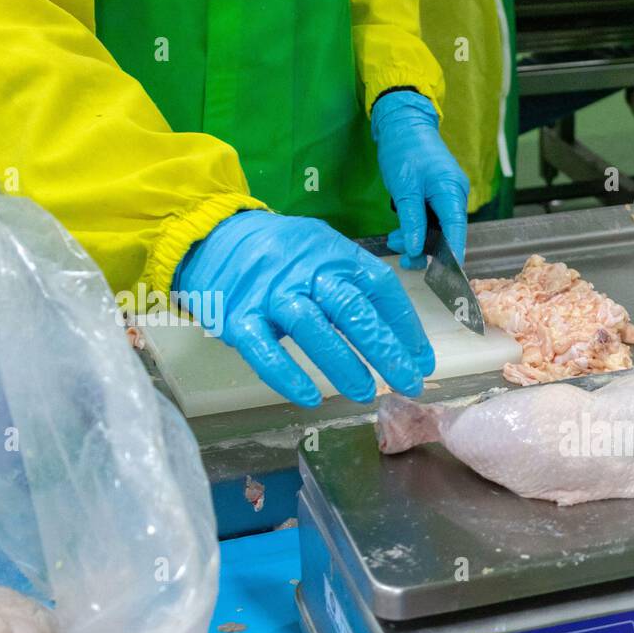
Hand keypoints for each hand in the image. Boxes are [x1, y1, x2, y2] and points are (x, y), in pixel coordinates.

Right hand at [174, 210, 434, 406]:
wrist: (211, 234)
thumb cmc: (281, 253)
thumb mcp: (324, 252)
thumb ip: (359, 288)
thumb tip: (405, 341)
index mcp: (333, 254)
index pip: (379, 287)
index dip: (406, 327)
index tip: (423, 361)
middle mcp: (304, 272)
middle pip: (351, 309)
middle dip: (385, 350)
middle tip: (408, 383)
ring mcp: (270, 295)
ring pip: (312, 329)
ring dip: (343, 365)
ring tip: (366, 393)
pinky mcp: (238, 318)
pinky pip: (264, 351)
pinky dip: (288, 376)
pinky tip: (311, 398)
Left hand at [371, 91, 469, 268]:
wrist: (402, 121)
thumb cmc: (404, 149)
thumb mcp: (404, 188)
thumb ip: (412, 221)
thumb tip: (416, 249)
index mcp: (452, 192)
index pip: (457, 231)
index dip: (452, 256)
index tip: (444, 277)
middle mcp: (455, 195)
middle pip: (447, 234)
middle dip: (426, 249)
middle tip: (404, 259)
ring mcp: (447, 194)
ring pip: (438, 228)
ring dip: (417, 238)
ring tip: (394, 241)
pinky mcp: (437, 193)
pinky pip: (432, 218)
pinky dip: (417, 227)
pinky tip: (400, 231)